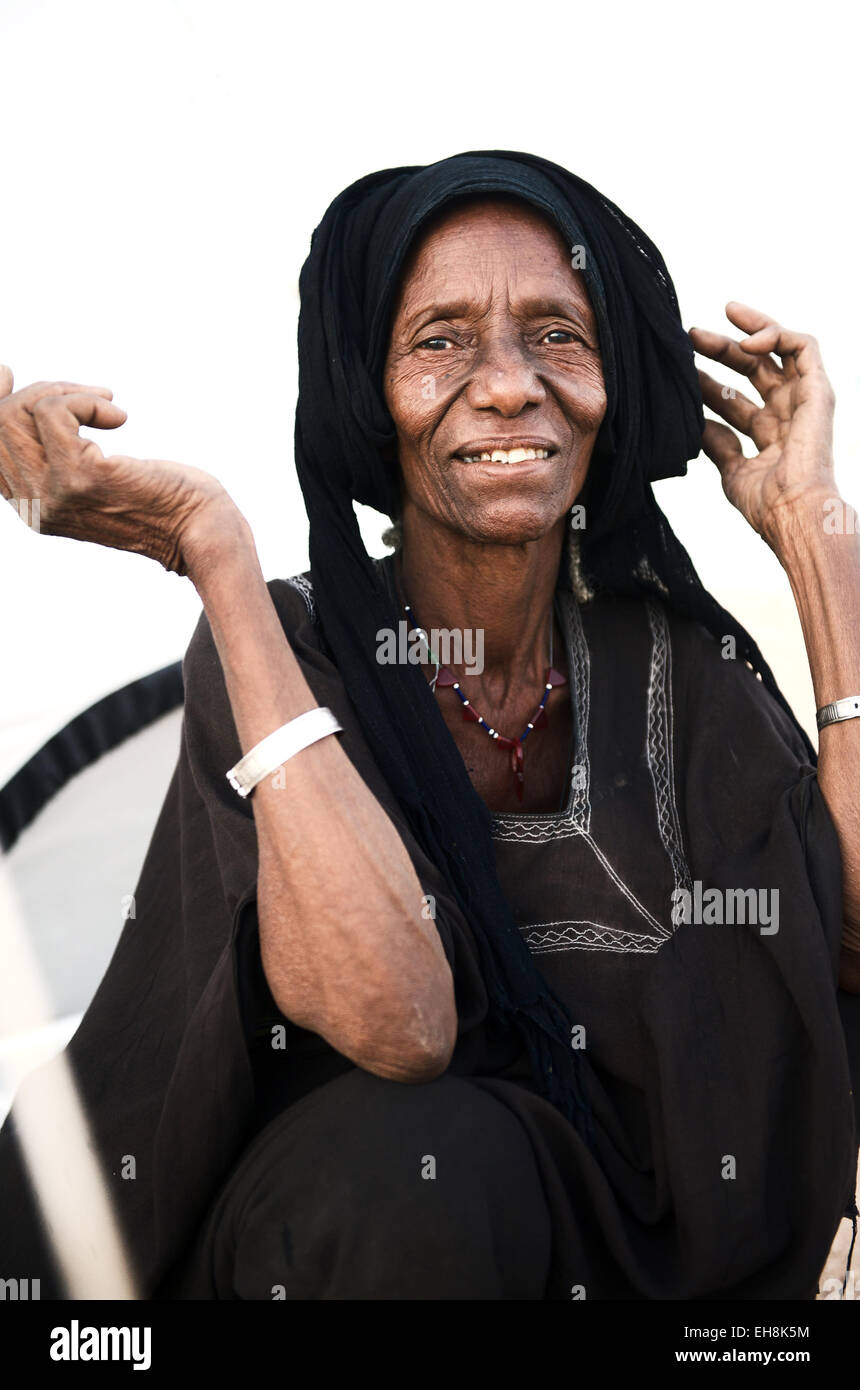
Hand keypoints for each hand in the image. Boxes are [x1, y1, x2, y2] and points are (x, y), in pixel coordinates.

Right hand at [0, 366, 231, 574]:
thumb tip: (18, 387)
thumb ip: (57, 450)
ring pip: (19, 412)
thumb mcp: (94, 475)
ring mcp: (52, 493)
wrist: (198, 529)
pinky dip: (85, 400)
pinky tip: (118, 417)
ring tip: (106, 404)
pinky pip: (53, 411)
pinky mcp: (79, 477)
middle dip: (42, 392)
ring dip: (65, 391)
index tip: (7, 374)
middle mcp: (32, 506)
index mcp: (31, 507)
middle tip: (92, 397)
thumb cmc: (160, 497)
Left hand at [690, 303, 836, 547]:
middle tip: (691, 335)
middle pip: (752, 370)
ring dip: (750, 330)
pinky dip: (777, 335)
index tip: (680, 368)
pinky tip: (747, 341)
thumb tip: (696, 423)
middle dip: (722, 348)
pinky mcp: (818, 390)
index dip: (708, 382)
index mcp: (768, 436)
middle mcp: (787, 414)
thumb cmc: (765, 504)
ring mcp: (804, 401)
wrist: (792, 512)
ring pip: (779, 350)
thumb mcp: (731, 470)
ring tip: (722, 315)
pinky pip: (804, 347)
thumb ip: (717, 444)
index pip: (734, 399)